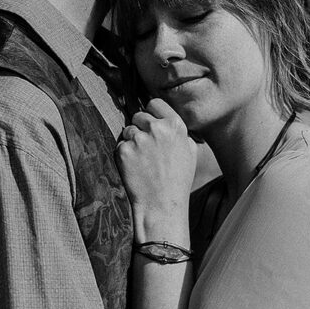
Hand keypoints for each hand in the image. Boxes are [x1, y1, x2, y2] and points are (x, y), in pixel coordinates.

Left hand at [116, 99, 197, 237]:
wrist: (162, 205)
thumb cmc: (177, 179)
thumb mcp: (189, 150)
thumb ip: (178, 130)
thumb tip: (163, 116)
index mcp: (175, 126)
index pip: (155, 103)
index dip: (151, 113)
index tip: (150, 124)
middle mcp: (157, 129)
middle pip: (138, 115)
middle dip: (140, 128)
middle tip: (147, 149)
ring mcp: (139, 139)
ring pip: (128, 130)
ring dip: (132, 142)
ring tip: (143, 162)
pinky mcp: (124, 151)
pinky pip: (120, 145)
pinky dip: (124, 155)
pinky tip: (135, 168)